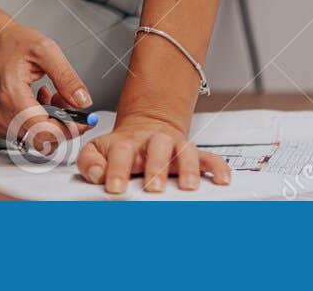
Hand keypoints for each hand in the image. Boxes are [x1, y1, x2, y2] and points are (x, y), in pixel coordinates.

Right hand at [0, 20, 94, 153]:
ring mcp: (1, 120)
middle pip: (41, 139)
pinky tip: (45, 101)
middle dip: (63, 125)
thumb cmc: (15, 44)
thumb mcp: (47, 51)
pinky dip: (43, 120)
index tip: (84, 122)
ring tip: (56, 96)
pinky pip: (29, 132)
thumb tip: (82, 101)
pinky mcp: (3, 123)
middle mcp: (3, 113)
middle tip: (71, 104)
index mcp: (12, 95)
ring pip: (37, 138)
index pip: (42, 130)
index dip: (68, 130)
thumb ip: (67, 78)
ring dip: (54, 121)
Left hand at [76, 114, 229, 194]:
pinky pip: (208, 157)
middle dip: (157, 168)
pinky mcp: (191, 152)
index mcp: (127, 141)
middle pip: (158, 147)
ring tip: (188, 187)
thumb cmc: (122, 147)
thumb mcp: (98, 149)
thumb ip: (90, 162)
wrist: (147, 125)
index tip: (113, 188)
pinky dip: (217, 167)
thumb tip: (97, 175)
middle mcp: (153, 141)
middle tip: (153, 188)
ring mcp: (175, 146)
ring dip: (188, 168)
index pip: (121, 151)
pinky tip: (222, 180)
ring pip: (185, 150)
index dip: (116, 169)